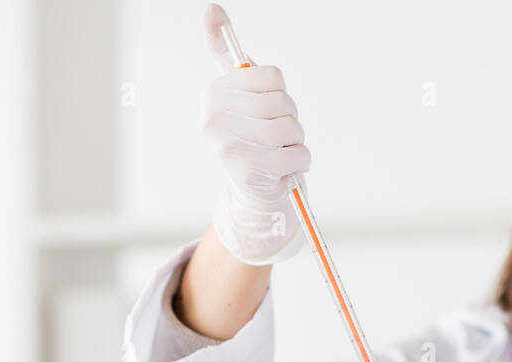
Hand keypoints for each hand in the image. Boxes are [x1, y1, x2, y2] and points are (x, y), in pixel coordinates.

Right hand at [201, 4, 310, 264]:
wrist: (254, 193)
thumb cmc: (252, 135)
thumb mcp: (240, 91)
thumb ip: (224, 51)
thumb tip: (211, 8)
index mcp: (214, 95)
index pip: (272, 78)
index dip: (279, 96)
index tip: (264, 112)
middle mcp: (214, 120)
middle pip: (283, 103)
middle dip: (289, 120)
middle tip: (274, 138)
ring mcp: (229, 147)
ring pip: (292, 128)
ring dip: (296, 143)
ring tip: (278, 153)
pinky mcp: (249, 172)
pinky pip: (299, 155)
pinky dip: (300, 163)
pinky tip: (283, 170)